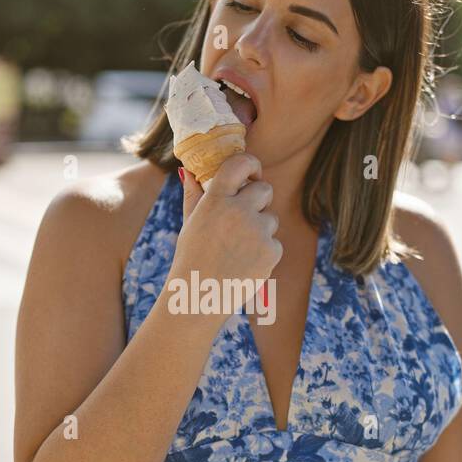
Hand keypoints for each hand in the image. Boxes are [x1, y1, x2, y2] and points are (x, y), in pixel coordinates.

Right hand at [172, 154, 281, 317]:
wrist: (199, 297)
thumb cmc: (191, 258)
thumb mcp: (189, 223)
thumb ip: (193, 194)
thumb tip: (187, 171)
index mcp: (215, 200)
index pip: (240, 164)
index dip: (251, 165)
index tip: (252, 173)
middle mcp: (238, 211)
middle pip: (264, 190)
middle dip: (259, 199)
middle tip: (245, 215)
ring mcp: (257, 231)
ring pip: (271, 218)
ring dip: (260, 228)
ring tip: (237, 248)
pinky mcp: (271, 251)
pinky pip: (274, 242)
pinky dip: (264, 251)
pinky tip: (244, 263)